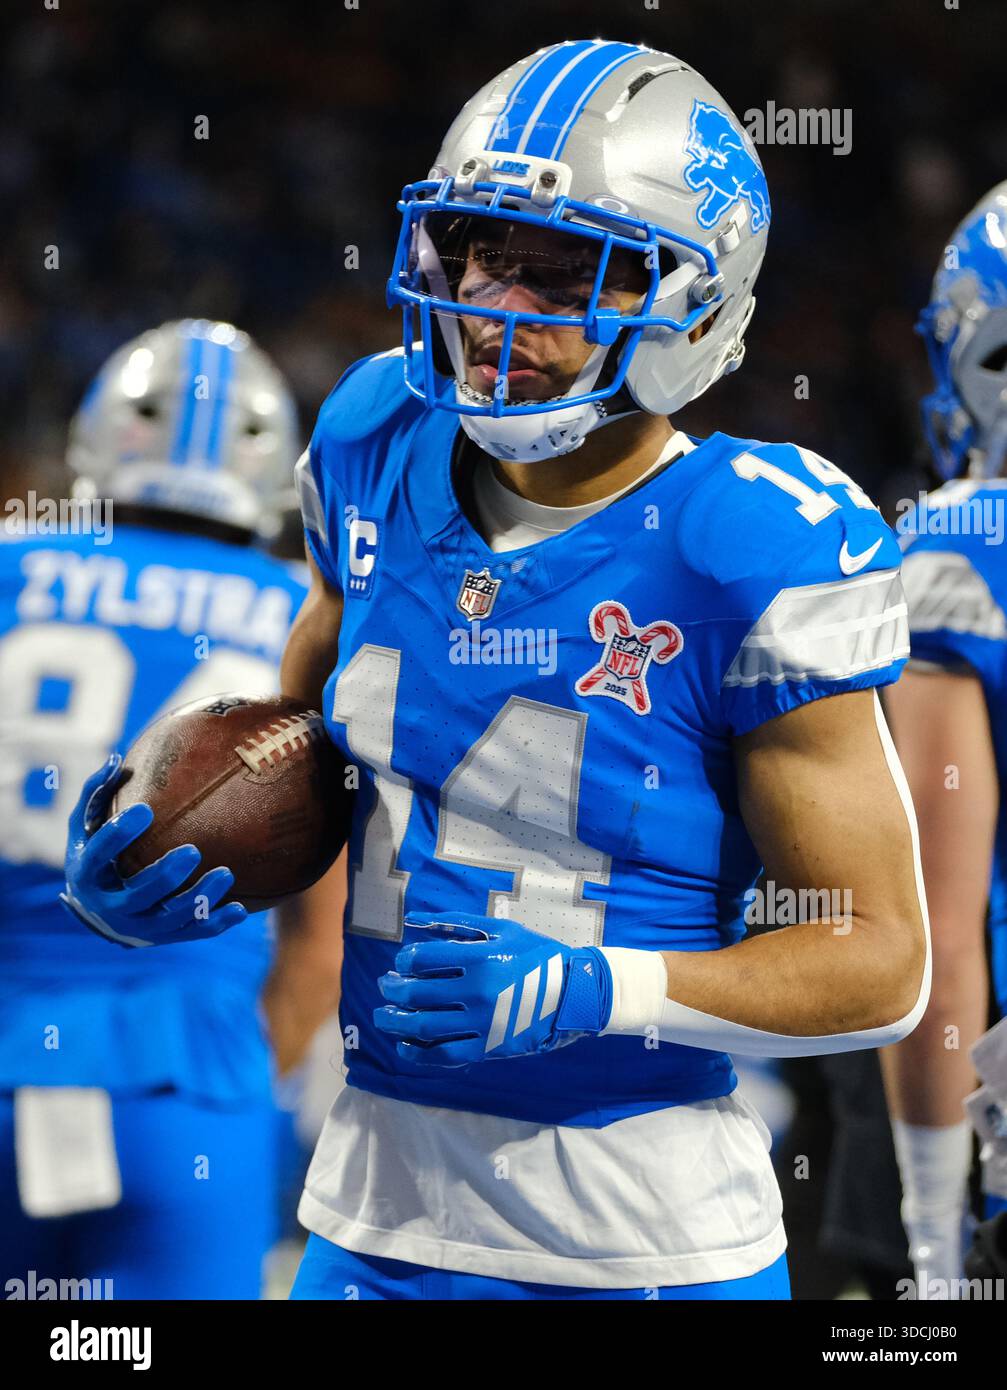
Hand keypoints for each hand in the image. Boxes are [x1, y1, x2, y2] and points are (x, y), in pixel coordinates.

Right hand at [60, 754, 246, 947]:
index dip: (118, 834)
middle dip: (165, 876)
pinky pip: (192, 933)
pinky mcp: (163, 936)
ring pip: (169, 919)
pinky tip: (240, 909)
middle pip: (137, 896)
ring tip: (226, 874)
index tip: (144, 810)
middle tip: (193, 851)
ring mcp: (137, 926)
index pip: (99, 855)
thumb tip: (116, 760)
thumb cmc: (96, 854)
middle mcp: (110, 906)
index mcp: (87, 874)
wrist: (97, 910)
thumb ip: (97, 793)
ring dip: (198, 899)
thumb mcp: (86, 825)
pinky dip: (216, 924)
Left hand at [374, 910, 612, 1066]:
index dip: (404, 960)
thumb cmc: (537, 955)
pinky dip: (419, 1053)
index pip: (423, 959)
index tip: (402, 962)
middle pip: (417, 994)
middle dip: (392, 990)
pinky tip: (405, 1046)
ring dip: (396, 1022)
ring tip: (385, 1017)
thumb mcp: (501, 929)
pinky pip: (445, 1055)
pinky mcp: (489, 1048)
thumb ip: (456, 923)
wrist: (575, 993)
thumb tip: (414, 919)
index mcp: (480, 958)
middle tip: (385, 987)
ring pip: (424, 1026)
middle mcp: (478, 991)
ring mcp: (483, 1023)